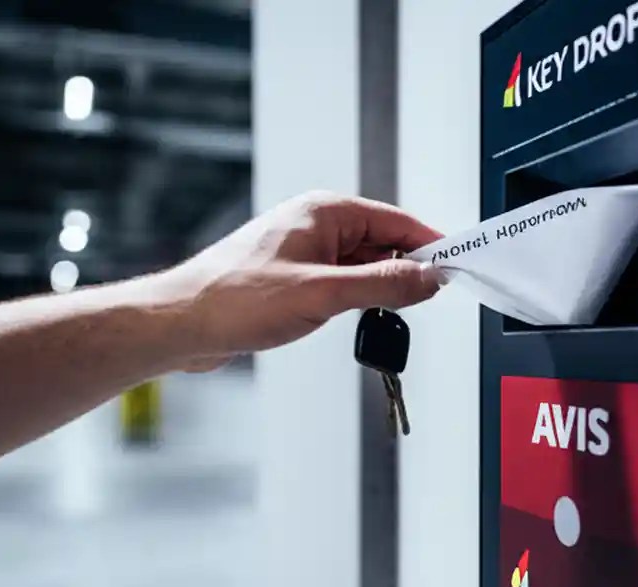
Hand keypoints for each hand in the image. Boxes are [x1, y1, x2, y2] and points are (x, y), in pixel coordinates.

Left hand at [163, 191, 443, 367]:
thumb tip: (427, 278)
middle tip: (423, 302)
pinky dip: (354, 300)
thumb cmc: (234, 299)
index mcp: (324, 211)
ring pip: (362, 267)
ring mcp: (304, 251)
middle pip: (383, 244)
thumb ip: (383, 285)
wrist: (182, 324)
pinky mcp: (293, 278)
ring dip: (376, 291)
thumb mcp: (323, 293)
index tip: (455, 269)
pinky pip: (340, 283)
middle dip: (404, 273)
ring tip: (381, 316)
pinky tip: (351, 320)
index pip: (396, 222)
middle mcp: (315, 225)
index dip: (430, 246)